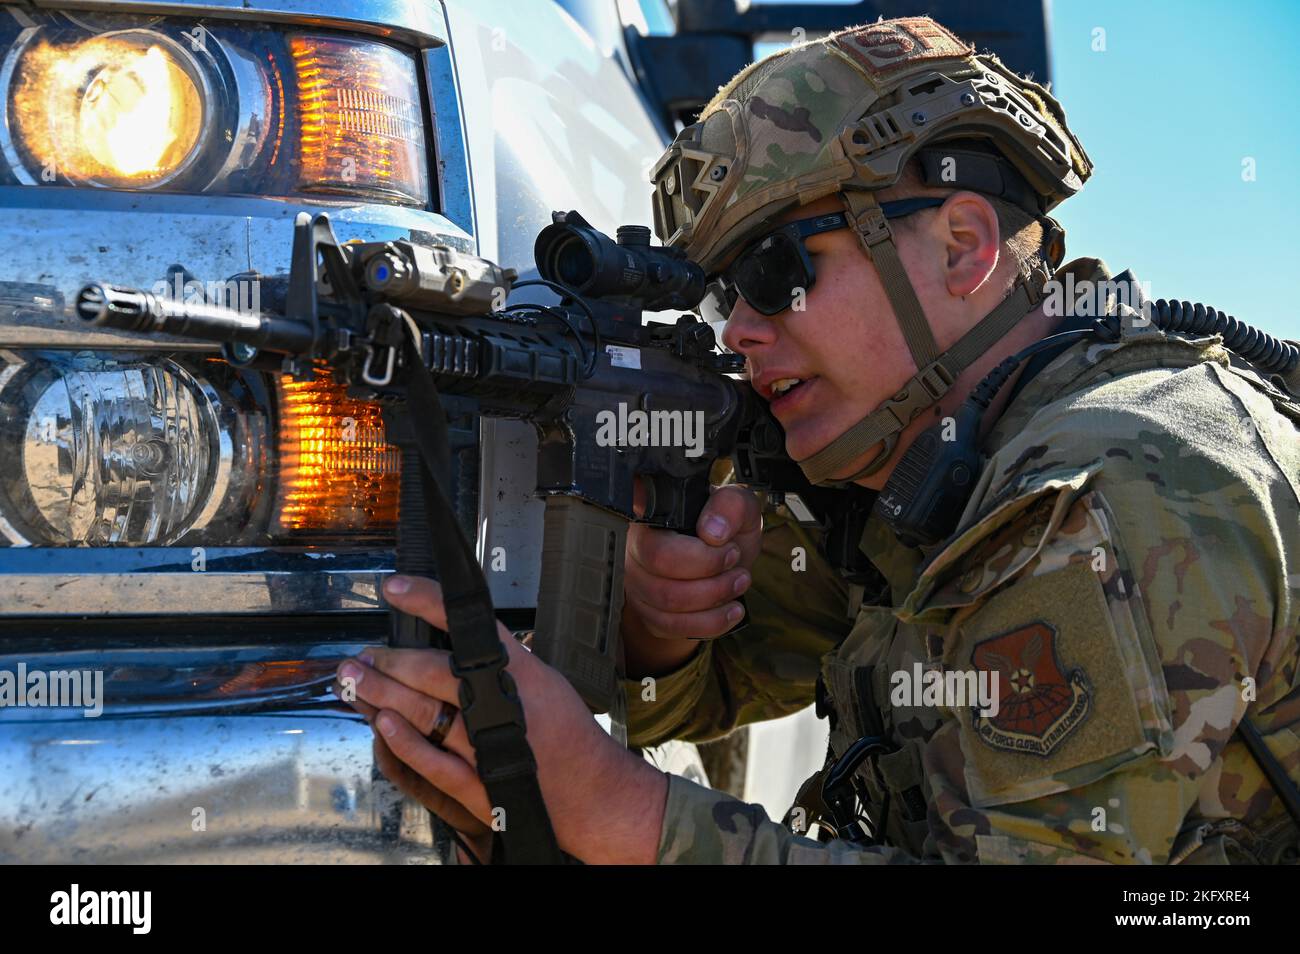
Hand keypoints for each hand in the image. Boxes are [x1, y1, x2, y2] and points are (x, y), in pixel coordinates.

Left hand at [337, 575, 667, 863]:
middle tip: (362, 656)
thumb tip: (462, 642)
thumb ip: (506, 661)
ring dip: (382, 694)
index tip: (395, 589)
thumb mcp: (545, 679)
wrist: (589, 788)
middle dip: (388, 661)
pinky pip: (429, 758)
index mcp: (519, 669)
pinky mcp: (475, 780)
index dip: (425, 601)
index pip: (465, 623)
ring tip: (357, 682)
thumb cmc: (568, 734)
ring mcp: (483, 742)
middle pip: (428, 671)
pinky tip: (381, 724)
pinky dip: (402, 740)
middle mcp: (497, 701)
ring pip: (420, 710)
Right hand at [623, 481, 762, 674]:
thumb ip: (730, 506)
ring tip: (738, 582)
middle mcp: (632, 548)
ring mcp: (635, 583)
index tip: (725, 545)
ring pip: (667, 603)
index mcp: (650, 517)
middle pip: (659, 569)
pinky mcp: (647, 613)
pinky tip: (729, 609)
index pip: (652, 538)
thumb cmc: (724, 530)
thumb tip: (712, 532)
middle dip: (709, 574)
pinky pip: (672, 627)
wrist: (724, 564)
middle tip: (736, 564)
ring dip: (713, 597)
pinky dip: (710, 622)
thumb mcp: (738, 507)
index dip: (693, 551)